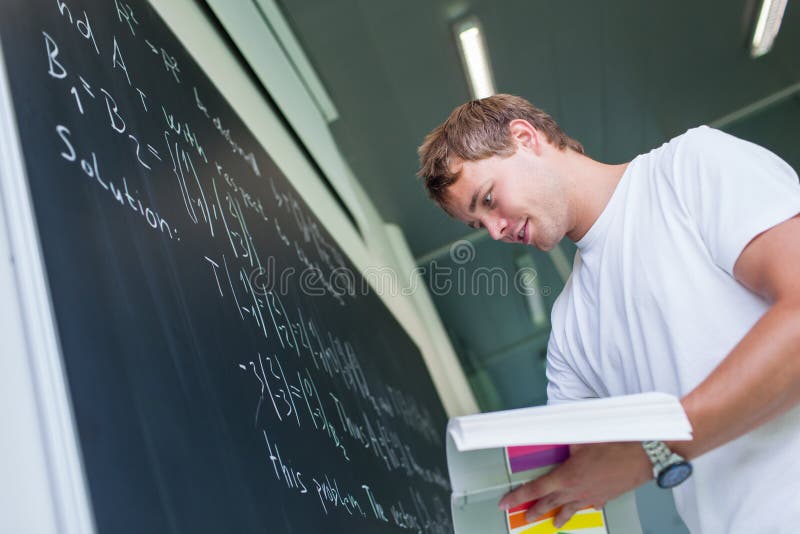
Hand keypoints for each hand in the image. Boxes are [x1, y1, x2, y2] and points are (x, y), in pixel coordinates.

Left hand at [498, 442, 651, 527]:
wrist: (643, 455)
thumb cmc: (612, 444)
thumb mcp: (581, 439)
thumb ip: (564, 443)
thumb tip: (554, 440)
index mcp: (566, 476)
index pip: (535, 490)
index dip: (518, 497)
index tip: (504, 503)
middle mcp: (576, 491)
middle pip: (549, 503)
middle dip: (534, 510)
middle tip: (523, 517)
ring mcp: (591, 496)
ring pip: (569, 509)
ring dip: (557, 516)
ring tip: (551, 523)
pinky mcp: (605, 497)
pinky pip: (588, 506)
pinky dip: (581, 508)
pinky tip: (580, 509)